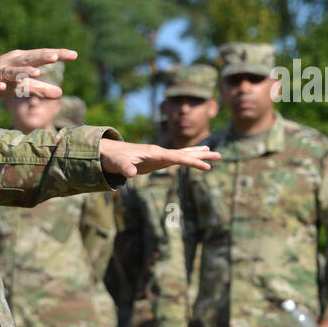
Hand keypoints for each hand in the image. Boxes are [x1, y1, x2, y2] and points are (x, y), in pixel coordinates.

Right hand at [0, 48, 77, 104]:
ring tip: (36, 72)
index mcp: (21, 61)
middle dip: (41, 57)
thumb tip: (60, 93)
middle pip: (28, 59)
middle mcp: (10, 63)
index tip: (75, 55)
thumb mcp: (21, 86)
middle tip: (55, 57)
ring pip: (11, 71)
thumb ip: (40, 89)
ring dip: (22, 71)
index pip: (42, 56)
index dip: (57, 54)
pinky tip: (2, 89)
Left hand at [101, 140, 219, 178]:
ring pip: (183, 154)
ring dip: (198, 155)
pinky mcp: (158, 159)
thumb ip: (124, 168)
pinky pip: (177, 159)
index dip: (192, 162)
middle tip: (219, 155)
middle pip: (185, 153)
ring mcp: (160, 155)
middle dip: (202, 155)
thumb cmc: (113, 157)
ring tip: (214, 153)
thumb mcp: (117, 164)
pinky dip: (189, 158)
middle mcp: (160, 152)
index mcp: (154, 152)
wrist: (108, 152)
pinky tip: (196, 158)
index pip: (178, 157)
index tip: (207, 167)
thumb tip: (130, 174)